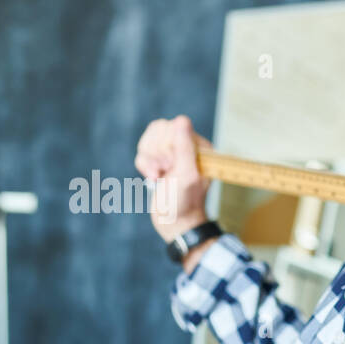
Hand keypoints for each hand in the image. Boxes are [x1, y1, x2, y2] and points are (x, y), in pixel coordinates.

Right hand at [134, 115, 213, 242]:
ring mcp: (174, 154)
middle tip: (165, 173)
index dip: (167, 145)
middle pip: (160, 131)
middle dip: (157, 154)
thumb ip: (184, 148)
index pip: (175, 126)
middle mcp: (188, 147)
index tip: (171, 165)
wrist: (174, 222)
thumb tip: (181, 120)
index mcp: (201, 148)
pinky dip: (144, 165)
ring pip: (150, 139)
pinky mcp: (161, 161)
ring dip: (149, 160)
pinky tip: (154, 178)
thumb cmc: (184, 203)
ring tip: (158, 176)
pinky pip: (143, 150)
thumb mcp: (186, 175)